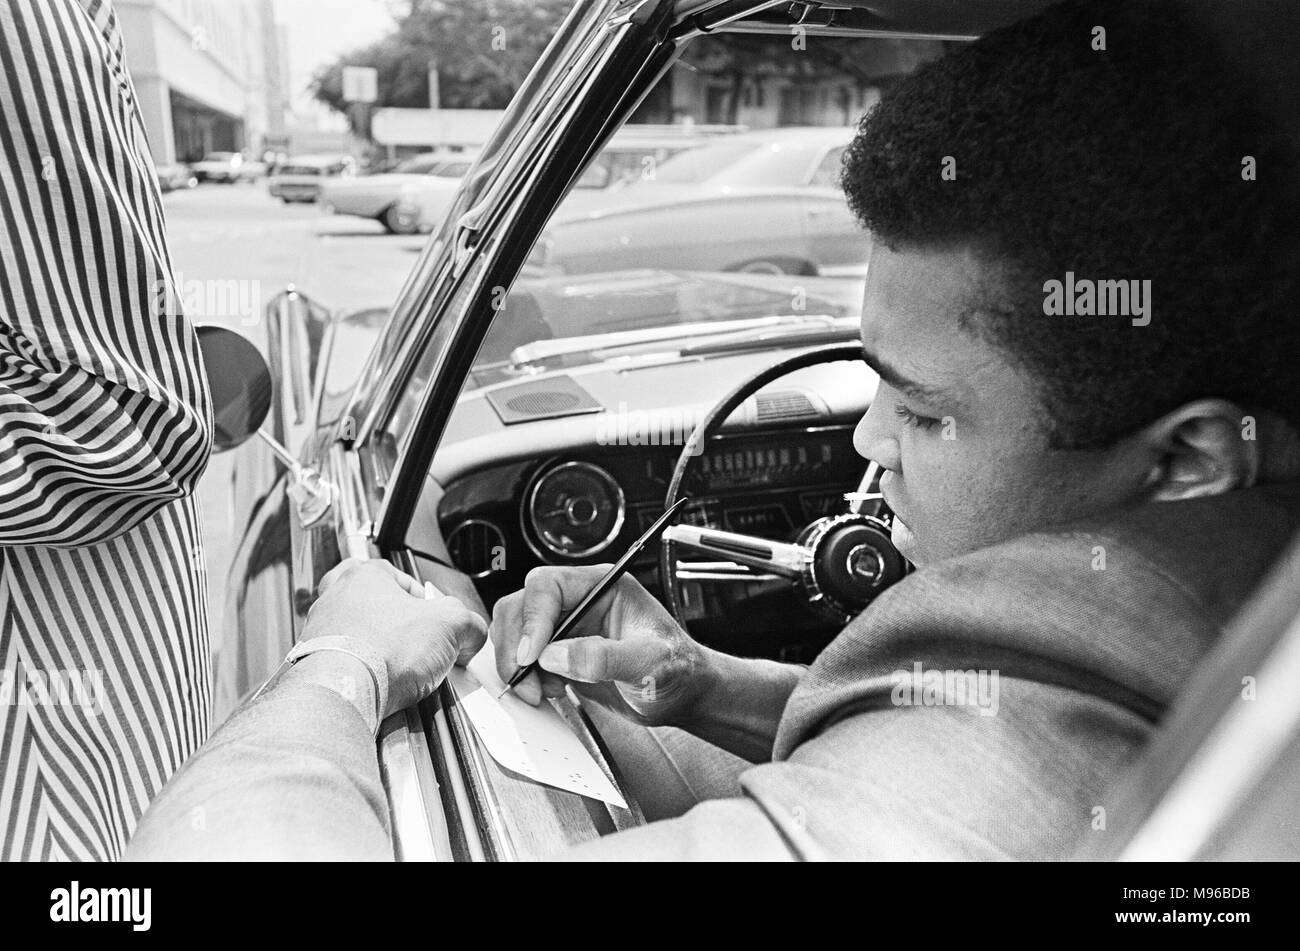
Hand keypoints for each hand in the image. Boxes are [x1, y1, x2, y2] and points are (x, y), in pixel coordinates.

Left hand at [305, 558, 486, 716]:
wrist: (344, 692)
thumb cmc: (381, 652)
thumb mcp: (452, 626)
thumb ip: (469, 623)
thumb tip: (471, 634)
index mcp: (366, 575)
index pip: (407, 581)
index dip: (431, 606)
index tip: (439, 627)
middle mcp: (336, 597)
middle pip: (377, 604)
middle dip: (398, 624)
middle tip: (414, 641)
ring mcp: (319, 630)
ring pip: (359, 634)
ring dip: (380, 649)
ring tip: (401, 670)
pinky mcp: (313, 661)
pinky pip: (346, 663)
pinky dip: (363, 673)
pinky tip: (380, 686)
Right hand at [490, 566, 707, 726]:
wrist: (681, 696)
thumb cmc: (678, 669)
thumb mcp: (648, 663)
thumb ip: (604, 657)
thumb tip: (556, 655)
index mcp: (604, 586)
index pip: (549, 586)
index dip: (534, 618)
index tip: (533, 654)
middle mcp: (580, 602)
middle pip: (522, 606)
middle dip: (516, 644)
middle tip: (524, 678)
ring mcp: (567, 628)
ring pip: (516, 631)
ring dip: (516, 663)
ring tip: (541, 688)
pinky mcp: (559, 654)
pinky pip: (524, 658)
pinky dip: (524, 677)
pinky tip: (547, 691)